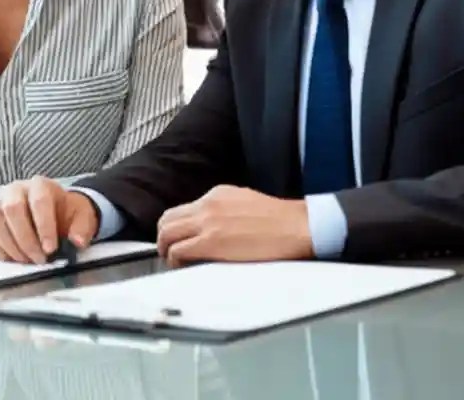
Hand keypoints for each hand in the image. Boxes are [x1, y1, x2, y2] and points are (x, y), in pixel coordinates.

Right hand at [0, 177, 99, 263]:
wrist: (53, 210)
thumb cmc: (65, 213)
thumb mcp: (81, 217)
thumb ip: (82, 228)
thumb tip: (78, 241)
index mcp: (40, 185)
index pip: (39, 202)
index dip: (44, 226)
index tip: (51, 249)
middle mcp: (15, 190)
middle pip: (12, 209)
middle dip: (26, 239)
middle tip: (39, 259)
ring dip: (11, 246)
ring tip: (27, 260)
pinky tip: (13, 257)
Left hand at [156, 185, 311, 266]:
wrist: (298, 226)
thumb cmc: (280, 221)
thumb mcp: (246, 203)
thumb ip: (225, 211)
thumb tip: (214, 227)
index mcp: (216, 195)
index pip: (182, 210)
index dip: (177, 227)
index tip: (179, 239)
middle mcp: (207, 205)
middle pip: (167, 220)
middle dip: (164, 238)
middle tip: (169, 252)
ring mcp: (207, 222)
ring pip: (167, 234)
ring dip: (166, 249)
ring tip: (175, 262)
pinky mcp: (211, 242)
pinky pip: (178, 251)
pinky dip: (175, 261)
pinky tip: (185, 267)